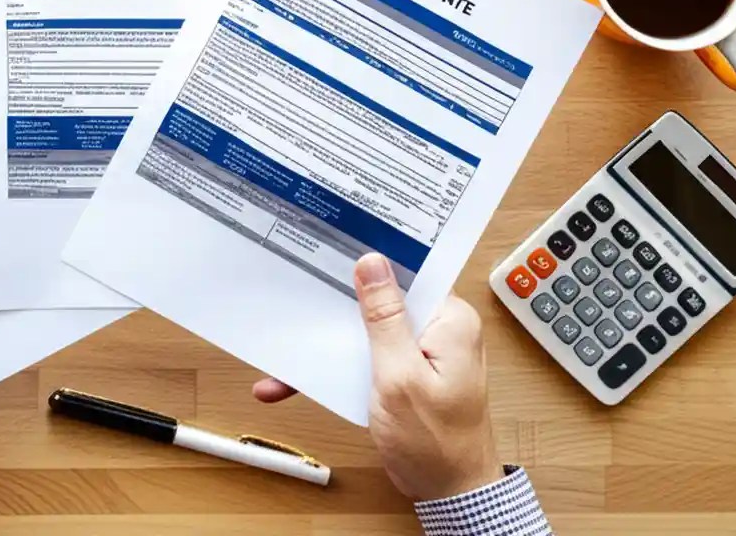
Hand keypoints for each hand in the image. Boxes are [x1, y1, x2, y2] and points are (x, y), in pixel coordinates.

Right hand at [253, 254, 501, 500]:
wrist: (449, 493)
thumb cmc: (434, 441)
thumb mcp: (400, 376)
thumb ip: (385, 318)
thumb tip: (372, 263)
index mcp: (450, 320)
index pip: (412, 271)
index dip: (374, 257)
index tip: (335, 243)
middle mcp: (441, 330)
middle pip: (384, 299)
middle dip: (340, 300)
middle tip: (297, 287)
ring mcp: (423, 352)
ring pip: (368, 330)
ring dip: (330, 340)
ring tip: (285, 341)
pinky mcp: (406, 373)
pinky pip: (367, 357)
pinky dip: (336, 368)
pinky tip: (291, 382)